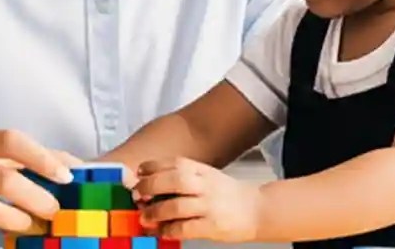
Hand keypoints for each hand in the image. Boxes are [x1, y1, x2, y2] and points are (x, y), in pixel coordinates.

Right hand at [0, 129, 73, 247]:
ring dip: (12, 219)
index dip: (41, 158)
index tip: (66, 178)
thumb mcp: (3, 165)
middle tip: (53, 211)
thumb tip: (83, 169)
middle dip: (34, 196)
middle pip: (0, 177)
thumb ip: (40, 162)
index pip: (10, 140)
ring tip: (26, 225)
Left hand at [132, 157, 263, 242]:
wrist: (257, 210)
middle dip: (149, 187)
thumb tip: (148, 182)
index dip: (152, 167)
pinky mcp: (213, 226)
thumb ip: (182, 177)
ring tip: (144, 218)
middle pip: (173, 181)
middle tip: (136, 196)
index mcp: (201, 170)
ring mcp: (210, 205)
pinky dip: (170, 230)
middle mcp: (205, 185)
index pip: (173, 163)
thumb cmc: (226, 193)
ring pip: (176, 206)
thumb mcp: (206, 176)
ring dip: (155, 212)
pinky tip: (162, 231)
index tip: (138, 174)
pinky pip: (186, 228)